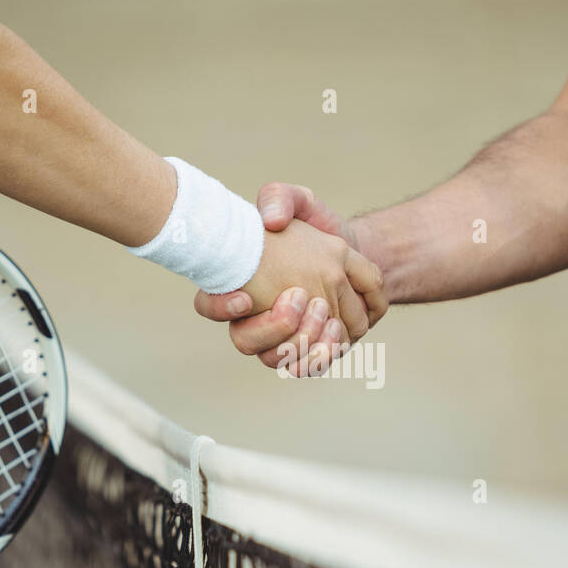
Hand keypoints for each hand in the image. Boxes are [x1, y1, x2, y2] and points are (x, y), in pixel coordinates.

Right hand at [196, 184, 383, 375]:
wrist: (357, 253)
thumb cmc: (318, 227)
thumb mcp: (299, 201)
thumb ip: (281, 199)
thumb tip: (270, 221)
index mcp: (240, 285)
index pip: (209, 306)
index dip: (219, 307)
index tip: (244, 297)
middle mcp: (254, 318)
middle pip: (246, 342)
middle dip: (276, 325)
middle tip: (300, 296)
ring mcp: (281, 339)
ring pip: (275, 360)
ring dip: (299, 340)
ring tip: (322, 312)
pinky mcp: (310, 351)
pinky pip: (306, 368)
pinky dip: (319, 355)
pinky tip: (334, 331)